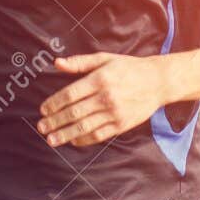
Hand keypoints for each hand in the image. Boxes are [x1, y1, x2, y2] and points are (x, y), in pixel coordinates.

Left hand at [36, 52, 166, 147]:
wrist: (158, 82)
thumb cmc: (128, 68)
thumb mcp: (104, 59)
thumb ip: (79, 62)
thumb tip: (56, 63)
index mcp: (99, 79)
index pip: (70, 94)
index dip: (54, 103)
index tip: (42, 110)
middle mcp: (106, 97)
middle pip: (74, 112)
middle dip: (55, 121)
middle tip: (41, 127)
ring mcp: (114, 113)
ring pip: (84, 127)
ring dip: (65, 134)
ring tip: (51, 139)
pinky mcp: (122, 125)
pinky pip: (98, 135)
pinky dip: (83, 139)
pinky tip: (72, 140)